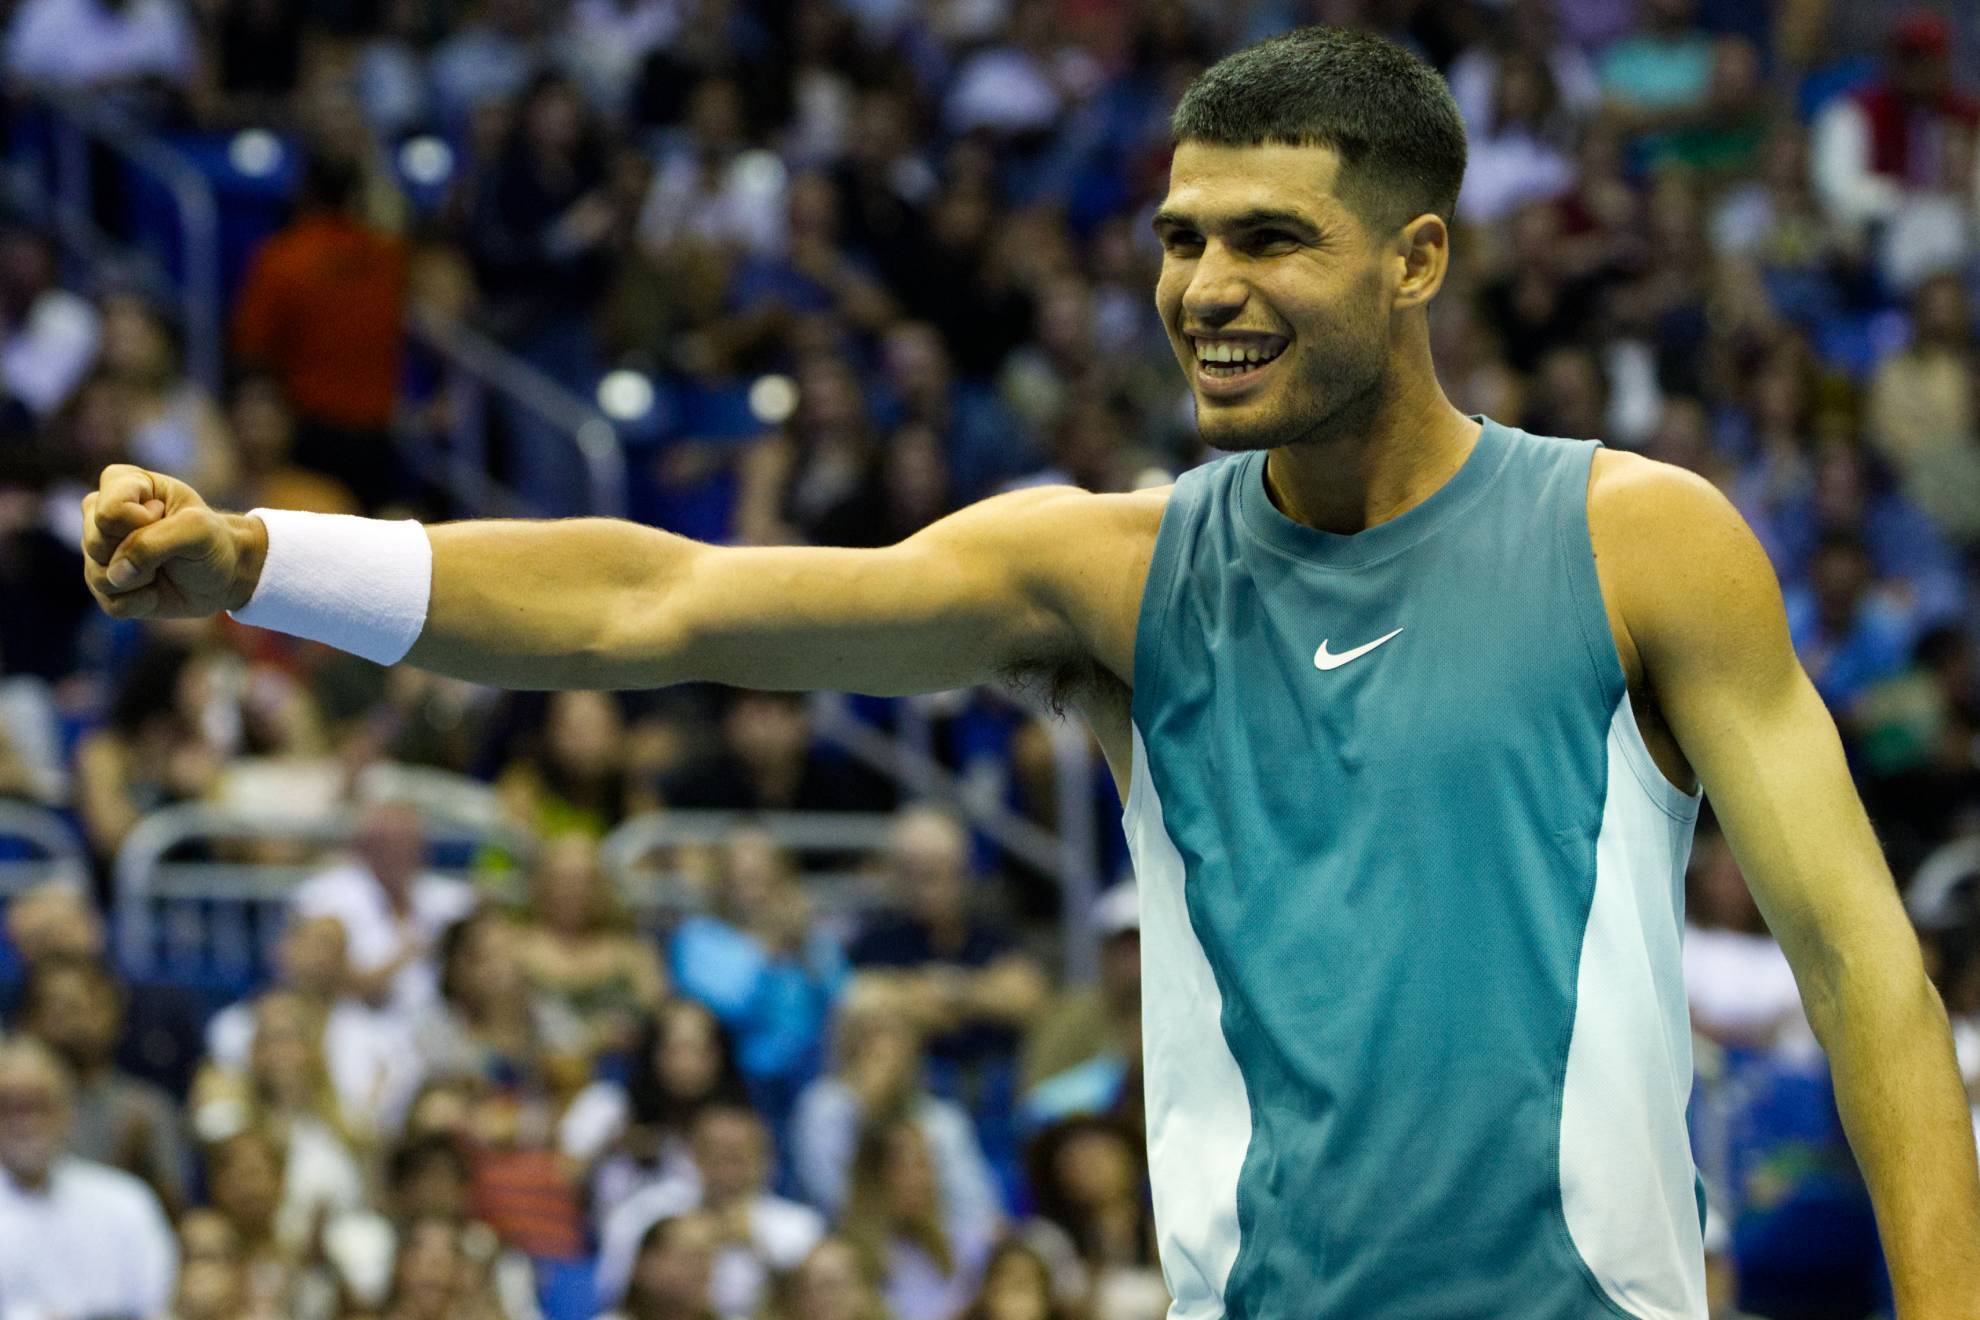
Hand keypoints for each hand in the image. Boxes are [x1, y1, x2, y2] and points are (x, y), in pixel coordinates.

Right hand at [82, 465, 265, 618]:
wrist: (225, 573)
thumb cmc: (212, 540)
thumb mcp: (196, 529)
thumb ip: (151, 542)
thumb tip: (115, 574)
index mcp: (120, 483)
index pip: (109, 512)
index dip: (142, 523)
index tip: (166, 516)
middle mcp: (100, 514)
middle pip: (96, 544)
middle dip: (140, 555)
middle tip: (168, 549)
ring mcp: (98, 551)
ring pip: (99, 577)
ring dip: (142, 581)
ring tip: (162, 568)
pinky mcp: (104, 585)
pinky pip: (111, 603)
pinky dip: (142, 602)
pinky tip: (156, 589)